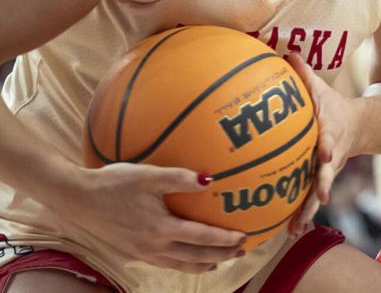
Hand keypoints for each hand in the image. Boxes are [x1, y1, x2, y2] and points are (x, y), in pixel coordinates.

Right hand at [57, 163, 244, 272]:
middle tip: (241, 251)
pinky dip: (182, 264)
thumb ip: (179, 178)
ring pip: (180, 265)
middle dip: (221, 255)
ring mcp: (141, 252)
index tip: (244, 238)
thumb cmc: (113, 183)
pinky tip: (184, 259)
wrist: (76, 199)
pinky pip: (164, 263)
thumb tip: (210, 180)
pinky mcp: (131, 251)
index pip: (202, 238)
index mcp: (161, 228)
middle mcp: (154, 246)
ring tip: (219, 262)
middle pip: (195, 257)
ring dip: (203, 264)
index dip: (225, 240)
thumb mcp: (148, 175)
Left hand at [285, 53, 359, 234]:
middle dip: (324, 184)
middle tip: (321, 198)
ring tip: (296, 229)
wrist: (357, 126)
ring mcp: (327, 170)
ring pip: (318, 192)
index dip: (328, 146)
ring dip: (309, 210)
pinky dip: (302, 215)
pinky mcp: (320, 181)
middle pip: (327, 171)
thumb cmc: (331, 104)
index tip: (325, 155)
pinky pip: (311, 200)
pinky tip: (290, 233)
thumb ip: (303, 72)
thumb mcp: (320, 87)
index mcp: (330, 130)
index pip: (329, 138)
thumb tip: (285, 52)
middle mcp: (330, 153)